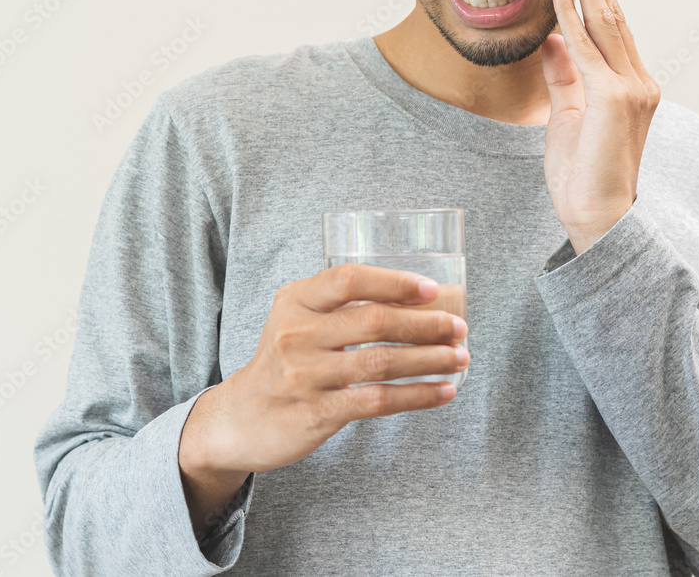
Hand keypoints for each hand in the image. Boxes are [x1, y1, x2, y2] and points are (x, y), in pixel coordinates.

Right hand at [179, 263, 468, 477]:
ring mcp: (304, 375)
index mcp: (295, 301)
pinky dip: (417, 395)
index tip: (432, 290)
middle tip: (459, 328)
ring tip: (459, 358)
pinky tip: (443, 391)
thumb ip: (342, 308)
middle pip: (374, 321)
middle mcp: (296, 334)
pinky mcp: (316, 412)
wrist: (239, 420)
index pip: (349, 279)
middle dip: (426, 324)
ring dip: (430, 360)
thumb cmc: (283, 363)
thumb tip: (418, 301)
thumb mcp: (298, 322)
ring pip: (382, 362)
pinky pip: (378, 400)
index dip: (395, 282)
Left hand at [540, 0, 660, 254]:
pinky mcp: (615, 99)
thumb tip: (552, 41)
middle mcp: (638, 82)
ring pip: (606, 23)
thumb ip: (563, 77)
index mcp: (630, 86)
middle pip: (614, 16)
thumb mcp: (567, 116)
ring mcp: (631, 89)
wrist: (595, 215)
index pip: (612, 29)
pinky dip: (571, 17)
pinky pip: (587, 49)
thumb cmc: (582, 176)